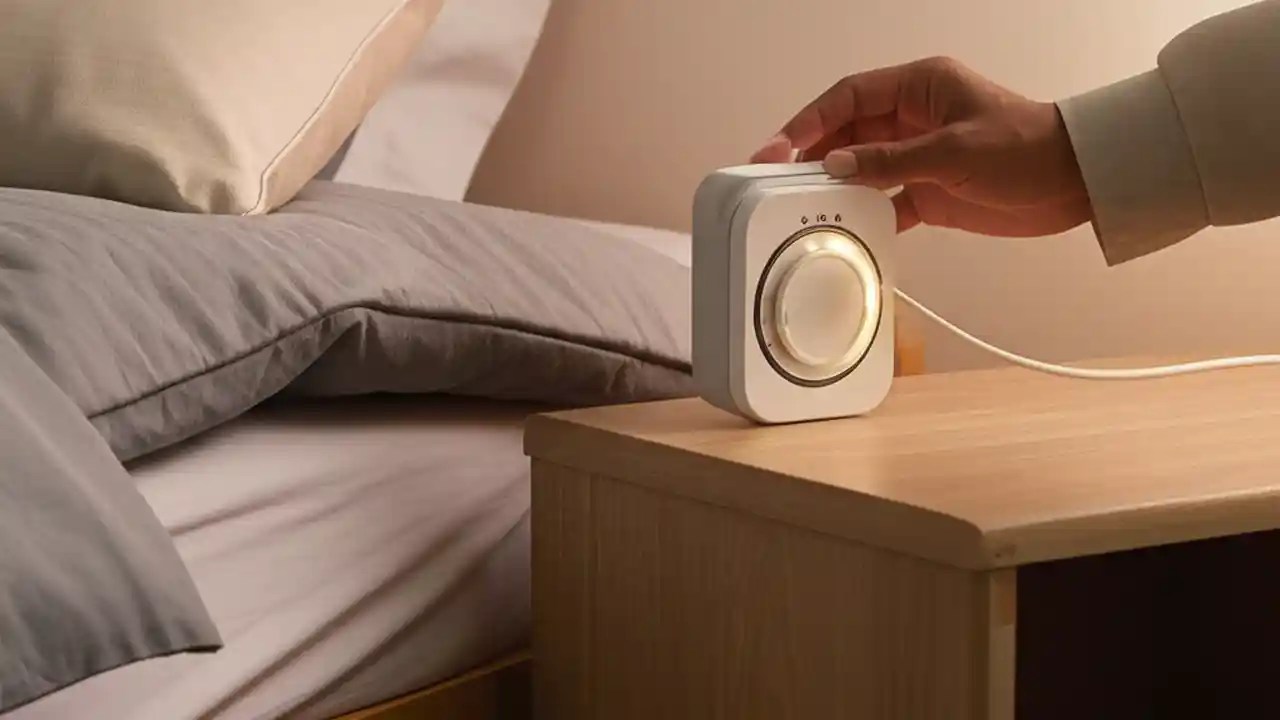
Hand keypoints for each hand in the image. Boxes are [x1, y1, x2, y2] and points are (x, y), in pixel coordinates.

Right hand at [750, 57, 1091, 235]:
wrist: (1076, 185)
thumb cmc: (1027, 149)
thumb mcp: (953, 150)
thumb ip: (890, 160)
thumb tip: (835, 165)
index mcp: (920, 88)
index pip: (849, 98)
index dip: (809, 121)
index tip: (779, 147)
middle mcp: (914, 118)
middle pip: (847, 134)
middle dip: (812, 156)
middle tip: (775, 181)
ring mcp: (920, 156)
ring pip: (861, 169)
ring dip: (835, 187)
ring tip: (802, 207)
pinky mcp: (930, 192)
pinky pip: (884, 201)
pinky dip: (866, 216)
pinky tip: (847, 229)